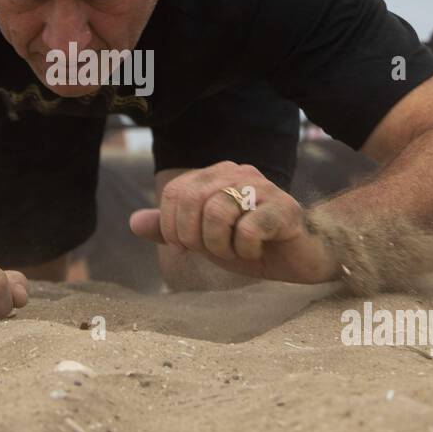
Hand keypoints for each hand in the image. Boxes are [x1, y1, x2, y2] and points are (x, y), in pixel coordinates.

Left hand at [129, 161, 337, 283]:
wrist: (299, 258)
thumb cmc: (250, 245)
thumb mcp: (203, 239)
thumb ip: (170, 229)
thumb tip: (133, 221)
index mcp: (215, 175)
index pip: (174, 192)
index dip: (172, 227)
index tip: (190, 246)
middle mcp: (237, 172)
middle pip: (192, 201)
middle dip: (196, 238)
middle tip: (215, 251)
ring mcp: (263, 188)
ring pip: (218, 214)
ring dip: (222, 246)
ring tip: (237, 251)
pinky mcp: (285, 208)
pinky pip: (248, 230)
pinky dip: (246, 250)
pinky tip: (258, 251)